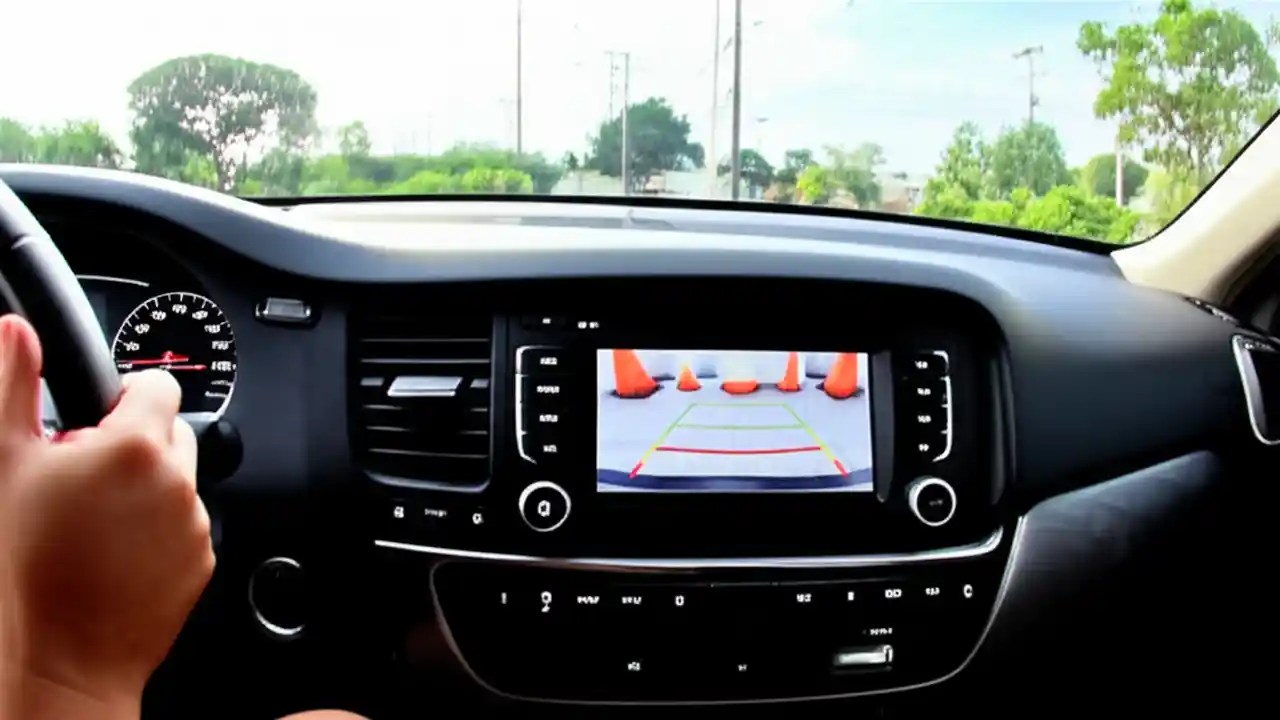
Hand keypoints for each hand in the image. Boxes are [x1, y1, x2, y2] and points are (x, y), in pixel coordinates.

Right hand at [0, 314, 212, 716]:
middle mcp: (176, 479)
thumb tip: (16, 332)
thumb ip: (14, 384)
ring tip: (96, 520)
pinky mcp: (203, 558)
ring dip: (147, 487)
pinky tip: (116, 551)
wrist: (61, 656)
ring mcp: (194, 521)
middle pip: (170, 432)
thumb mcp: (6, 462)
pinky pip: (186, 525)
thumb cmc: (27, 565)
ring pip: (178, 481)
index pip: (157, 385)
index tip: (101, 416)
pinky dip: (160, 529)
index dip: (126, 396)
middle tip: (86, 477)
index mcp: (134, 445)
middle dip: (135, 443)